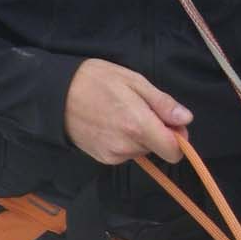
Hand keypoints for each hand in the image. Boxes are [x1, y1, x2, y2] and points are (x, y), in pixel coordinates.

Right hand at [63, 57, 192, 164]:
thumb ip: (162, 103)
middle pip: (158, 149)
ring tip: (121, 113)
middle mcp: (126, 146)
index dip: (178, 138)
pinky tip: (111, 124)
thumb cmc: (96, 80)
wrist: (55, 94)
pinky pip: (125, 153)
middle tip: (140, 108)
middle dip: (156, 132)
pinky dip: (125, 141)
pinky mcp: (102, 158)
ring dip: (139, 136)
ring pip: (141, 151)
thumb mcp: (134, 81)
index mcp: (138, 126)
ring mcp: (113, 155)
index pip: (173, 151)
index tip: (171, 123)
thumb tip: (186, 120)